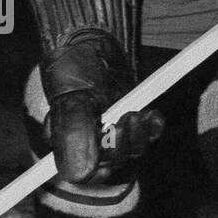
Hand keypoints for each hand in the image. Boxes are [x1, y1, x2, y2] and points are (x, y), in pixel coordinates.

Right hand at [42, 31, 164, 182]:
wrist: (94, 41)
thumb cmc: (75, 67)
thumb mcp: (71, 99)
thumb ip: (74, 135)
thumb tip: (79, 176)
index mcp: (65, 142)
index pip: (82, 173)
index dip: (99, 166)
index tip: (110, 146)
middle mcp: (88, 141)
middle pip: (111, 163)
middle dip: (122, 144)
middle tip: (126, 118)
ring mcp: (111, 132)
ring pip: (131, 151)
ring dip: (138, 134)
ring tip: (135, 112)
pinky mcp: (131, 121)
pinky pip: (147, 135)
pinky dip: (152, 126)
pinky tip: (151, 113)